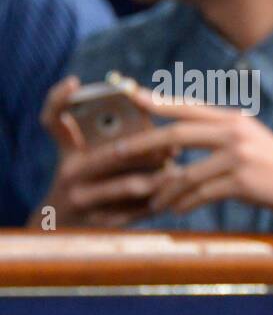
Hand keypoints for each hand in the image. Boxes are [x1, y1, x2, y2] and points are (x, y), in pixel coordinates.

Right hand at [28, 76, 176, 228]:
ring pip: (126, 185)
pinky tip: (170, 200)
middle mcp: (69, 171)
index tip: (73, 81)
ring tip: (177, 172)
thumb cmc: (91, 187)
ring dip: (157, 178)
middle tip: (172, 146)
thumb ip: (118, 143)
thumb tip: (166, 138)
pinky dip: (154, 204)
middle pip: (111, 154)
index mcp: (69, 151)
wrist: (66, 233)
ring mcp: (79, 198)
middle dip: (146, 149)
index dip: (58, 99)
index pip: (53, 120)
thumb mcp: (92, 162)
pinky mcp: (96, 223)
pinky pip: (134, 212)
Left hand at [124, 89, 272, 219]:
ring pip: (186, 172)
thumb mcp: (257, 144)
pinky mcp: (243, 182)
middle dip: (141, 144)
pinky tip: (174, 210)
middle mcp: (235, 132)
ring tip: (150, 201)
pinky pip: (202, 194)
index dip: (156, 99)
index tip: (128, 93)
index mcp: (236, 120)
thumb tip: (193, 141)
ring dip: (164, 190)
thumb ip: (227, 139)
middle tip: (114, 154)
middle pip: (177, 133)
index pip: (188, 106)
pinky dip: (184, 204)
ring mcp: (239, 156)